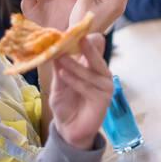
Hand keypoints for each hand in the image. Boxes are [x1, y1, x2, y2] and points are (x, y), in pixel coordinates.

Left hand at [48, 32, 113, 149]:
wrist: (68, 130)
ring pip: (90, 71)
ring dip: (74, 65)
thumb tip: (55, 50)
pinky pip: (88, 86)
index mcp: (92, 67)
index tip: (73, 32)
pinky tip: (63, 75)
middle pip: (97, 55)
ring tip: (60, 59)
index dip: (86, 39)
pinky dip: (74, 80)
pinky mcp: (103, 99)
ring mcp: (105, 86)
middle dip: (86, 46)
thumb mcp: (58, 84)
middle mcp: (101, 74)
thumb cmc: (65, 105)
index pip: (95, 47)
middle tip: (76, 36)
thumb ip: (60, 69)